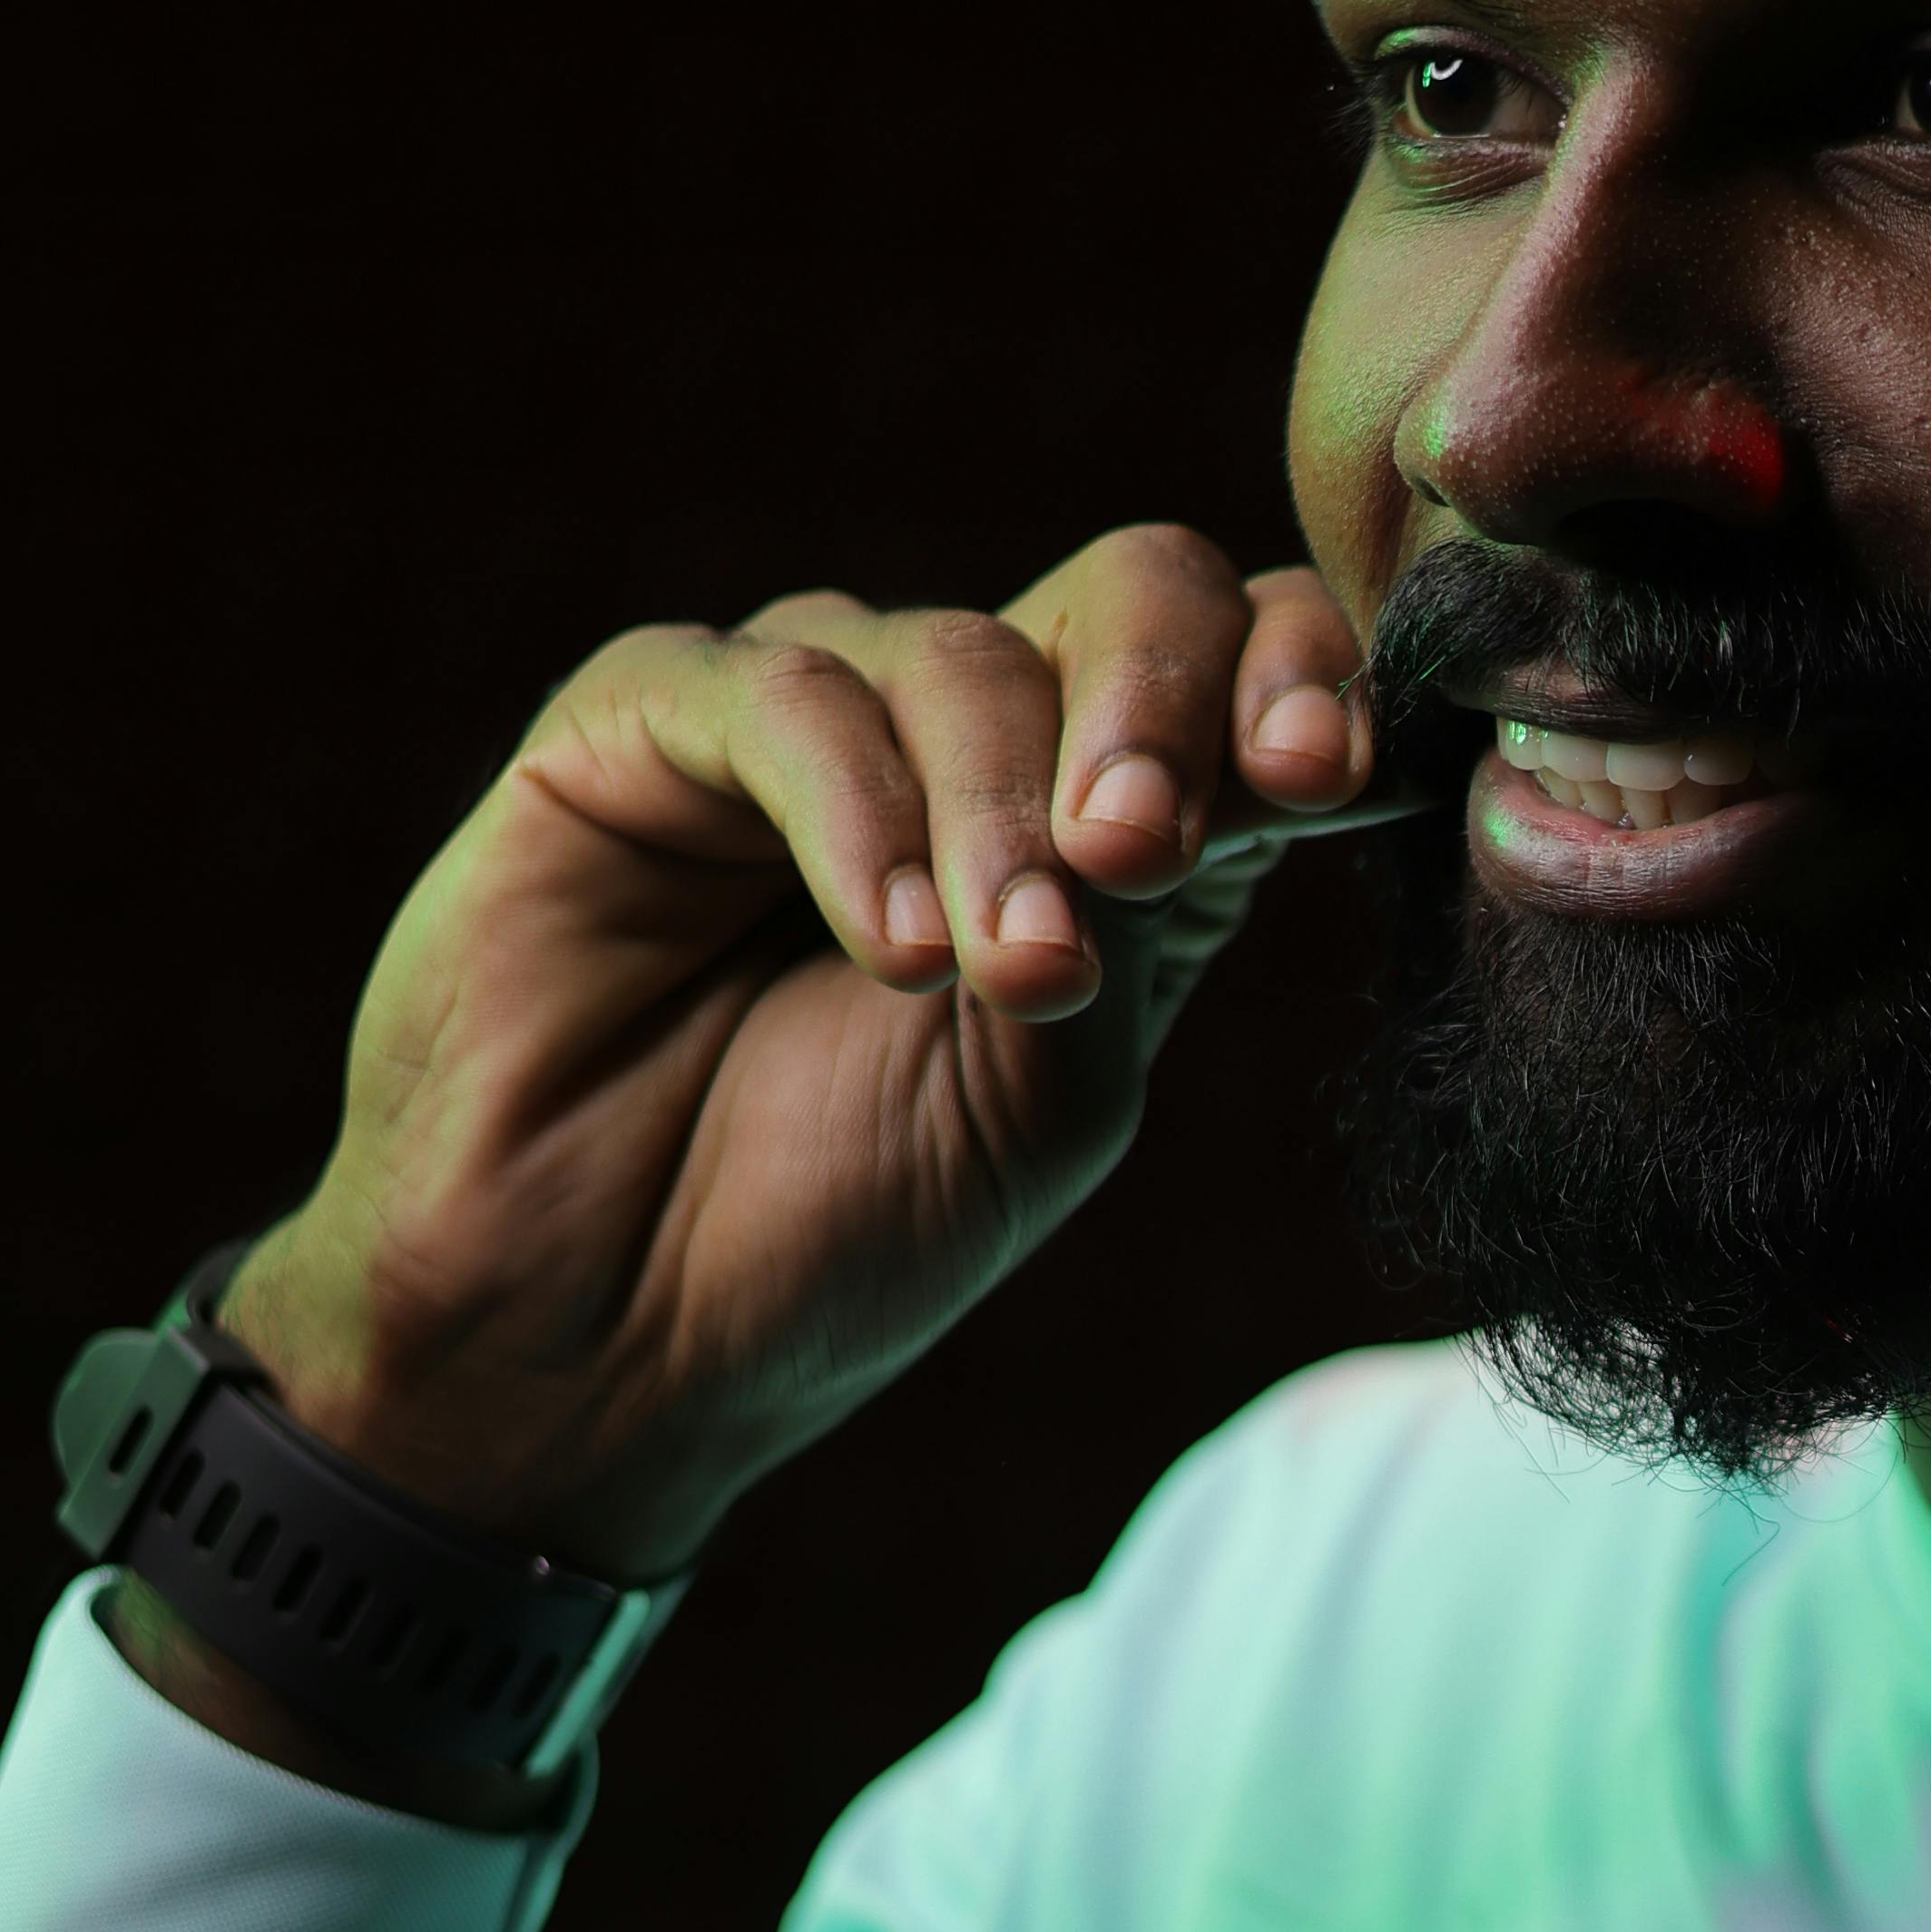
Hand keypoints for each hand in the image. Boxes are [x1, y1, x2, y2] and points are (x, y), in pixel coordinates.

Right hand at [200, 528, 1380, 1590]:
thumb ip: (1146, 923)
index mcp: (1112, 818)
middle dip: (1162, 707)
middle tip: (1144, 846)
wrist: (605, 1339)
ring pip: (957, 652)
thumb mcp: (1052, 1089)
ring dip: (1002, 812)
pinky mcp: (639, 723)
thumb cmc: (837, 1229)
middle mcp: (972, 737)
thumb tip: (1256, 763)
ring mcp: (810, 715)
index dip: (1302, 674)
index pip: (1252, 656)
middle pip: (1128, 592)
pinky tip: (896, 943)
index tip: (1324, 775)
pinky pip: (781, 695)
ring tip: (1010, 969)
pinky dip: (858, 809)